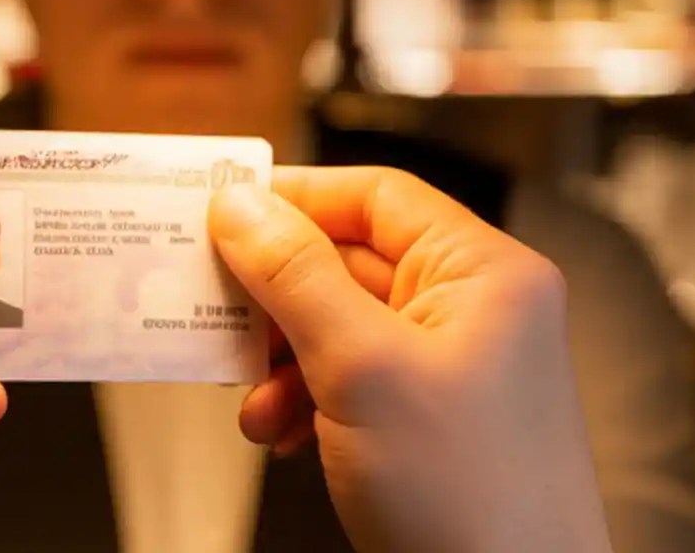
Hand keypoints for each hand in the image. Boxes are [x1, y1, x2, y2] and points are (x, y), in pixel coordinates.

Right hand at [209, 167, 611, 552]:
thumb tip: (239, 205)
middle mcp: (471, 310)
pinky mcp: (424, 418)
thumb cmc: (472, 498)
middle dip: (276, 295)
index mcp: (483, 273)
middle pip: (348, 261)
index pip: (378, 197)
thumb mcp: (364, 369)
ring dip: (280, 358)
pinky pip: (346, 381)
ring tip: (250, 394)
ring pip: (337, 326)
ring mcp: (448, 367)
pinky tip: (277, 433)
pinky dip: (301, 400)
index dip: (297, 197)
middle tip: (212, 304)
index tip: (221, 209)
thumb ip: (296, 277)